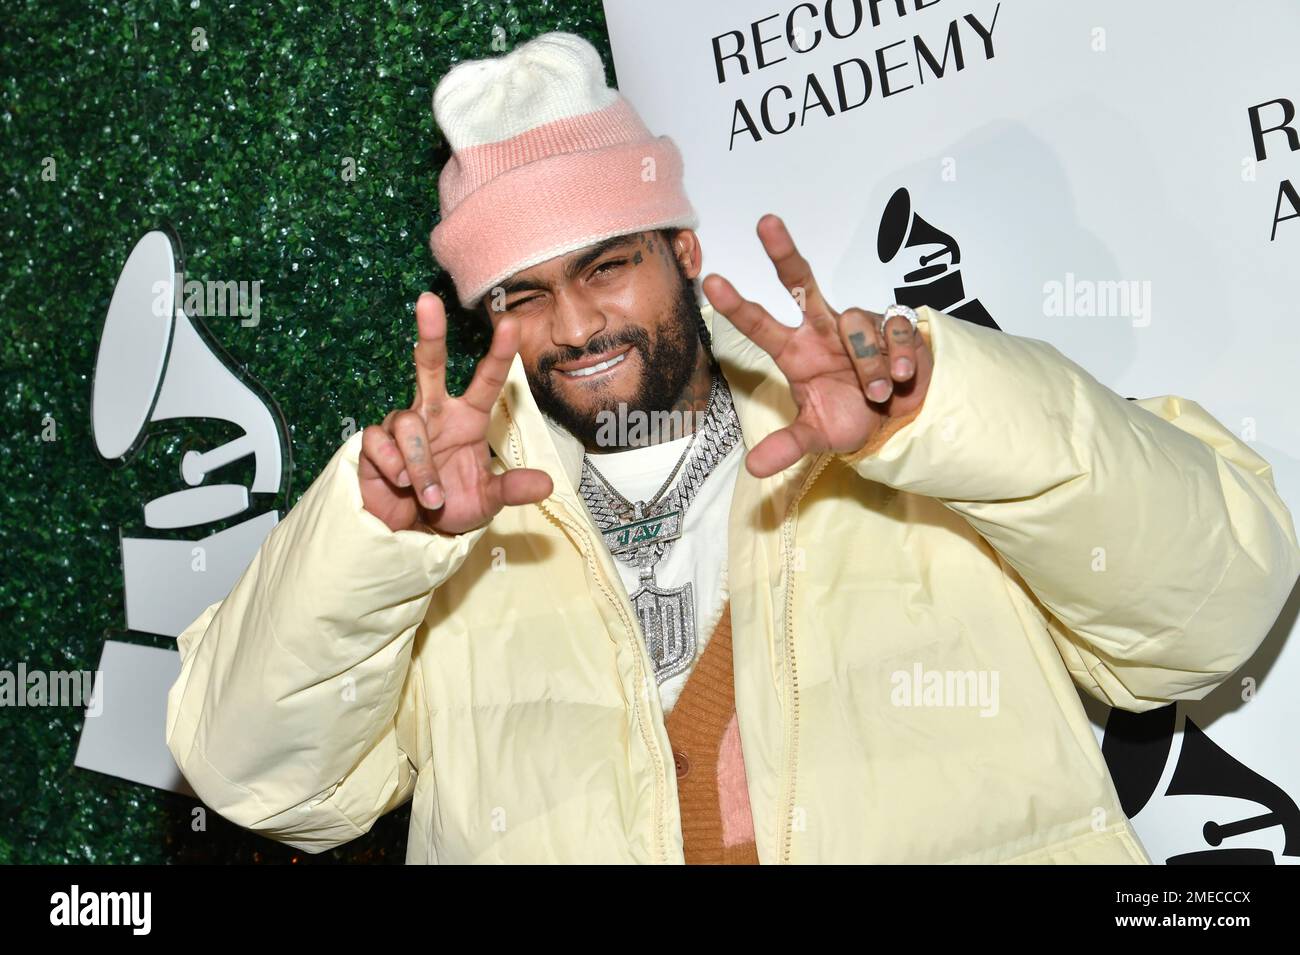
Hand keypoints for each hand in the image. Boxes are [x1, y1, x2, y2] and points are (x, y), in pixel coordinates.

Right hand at [359, 292, 553, 534]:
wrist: (411, 532)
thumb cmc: (452, 505)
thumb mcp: (487, 501)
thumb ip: (512, 489)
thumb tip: (546, 484)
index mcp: (467, 419)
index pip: (486, 381)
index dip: (498, 354)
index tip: (511, 323)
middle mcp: (435, 413)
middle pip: (429, 364)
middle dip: (429, 333)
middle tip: (428, 301)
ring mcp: (404, 426)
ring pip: (408, 422)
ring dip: (422, 464)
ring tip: (431, 496)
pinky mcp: (375, 443)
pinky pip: (381, 443)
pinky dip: (394, 467)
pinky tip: (399, 484)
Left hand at [702, 214, 933, 478]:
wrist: (903, 420)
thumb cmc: (852, 417)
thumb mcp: (818, 437)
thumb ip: (788, 446)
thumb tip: (753, 468)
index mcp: (796, 351)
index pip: (761, 325)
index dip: (738, 304)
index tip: (711, 282)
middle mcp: (822, 328)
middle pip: (800, 281)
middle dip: (783, 252)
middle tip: (765, 223)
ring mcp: (857, 323)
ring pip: (855, 326)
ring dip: (869, 365)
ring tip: (879, 393)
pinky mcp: (894, 324)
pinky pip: (894, 329)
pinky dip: (899, 356)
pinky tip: (904, 376)